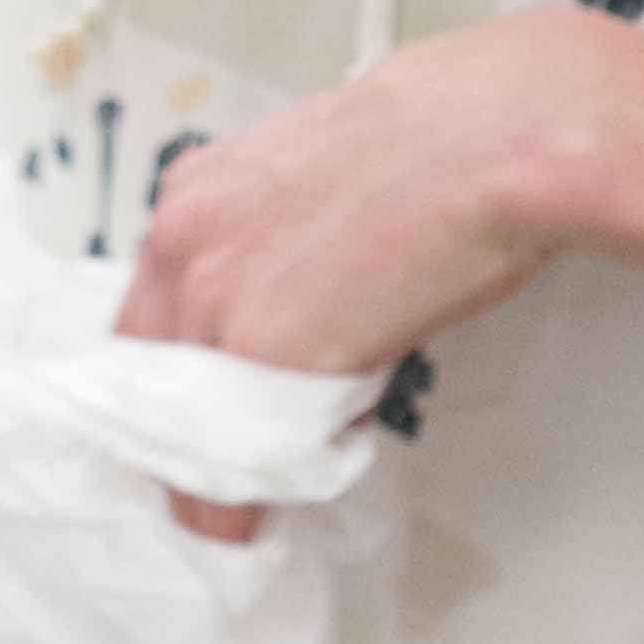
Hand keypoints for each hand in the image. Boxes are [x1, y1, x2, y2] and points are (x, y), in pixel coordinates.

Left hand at [112, 14, 619, 537]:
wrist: (498, 138)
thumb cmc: (445, 141)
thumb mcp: (318, 175)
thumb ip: (274, 236)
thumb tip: (288, 293)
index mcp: (193, 191)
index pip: (149, 315)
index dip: (175, 378)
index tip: (196, 416)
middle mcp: (182, 238)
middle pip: (144, 375)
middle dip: (178, 434)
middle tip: (214, 476)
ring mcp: (214, 295)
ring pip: (183, 427)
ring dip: (216, 477)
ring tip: (252, 504)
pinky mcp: (265, 349)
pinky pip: (238, 455)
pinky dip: (253, 501)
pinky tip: (282, 505)